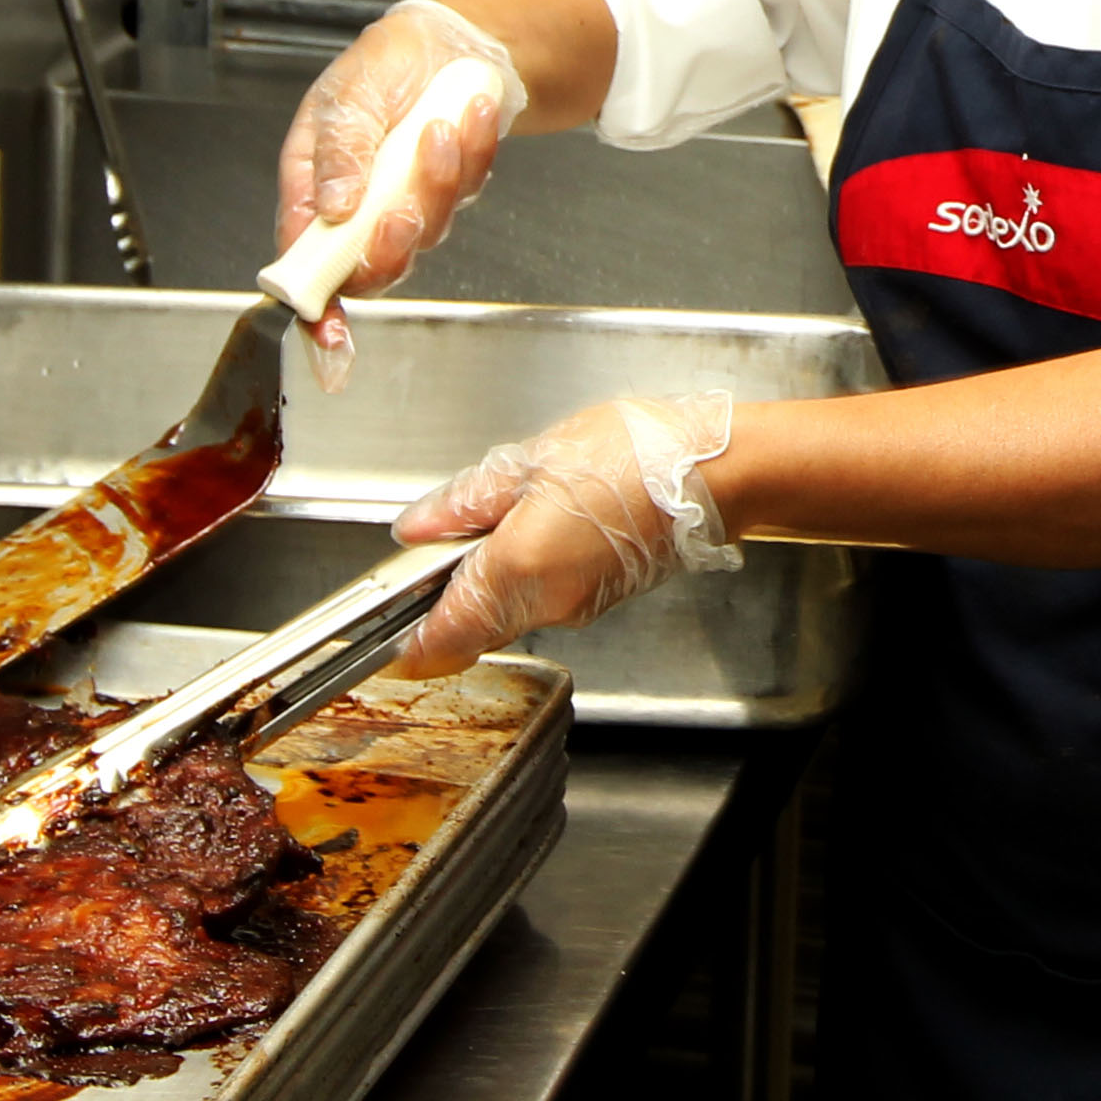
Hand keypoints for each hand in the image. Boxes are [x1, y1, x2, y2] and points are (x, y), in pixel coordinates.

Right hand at [275, 0, 528, 368]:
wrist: (458, 39)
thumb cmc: (391, 59)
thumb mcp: (351, 91)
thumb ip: (338, 150)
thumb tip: (332, 209)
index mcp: (313, 180)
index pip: (303, 255)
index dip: (312, 296)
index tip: (327, 322)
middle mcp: (357, 202)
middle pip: (368, 263)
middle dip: (391, 244)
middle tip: (404, 209)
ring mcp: (405, 200)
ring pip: (423, 231)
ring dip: (436, 182)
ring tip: (440, 128)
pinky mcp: (449, 191)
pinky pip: (463, 193)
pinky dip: (471, 155)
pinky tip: (471, 115)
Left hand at [386, 392, 741, 676]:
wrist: (717, 474)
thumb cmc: (639, 456)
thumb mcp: (535, 458)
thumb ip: (467, 500)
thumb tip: (418, 527)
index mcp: (518, 566)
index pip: (443, 636)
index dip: (407, 645)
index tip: (383, 636)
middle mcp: (546, 600)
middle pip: (473, 629)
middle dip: (444, 607)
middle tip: (430, 562)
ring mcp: (577, 605)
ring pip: (508, 614)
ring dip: (486, 587)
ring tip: (491, 528)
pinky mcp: (602, 598)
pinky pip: (545, 600)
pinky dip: (526, 579)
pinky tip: (537, 530)